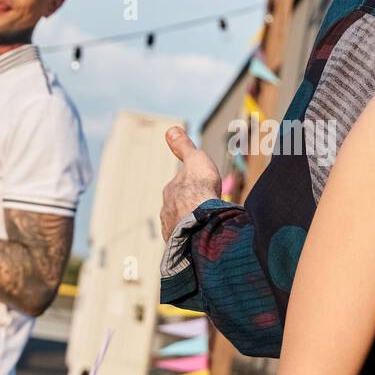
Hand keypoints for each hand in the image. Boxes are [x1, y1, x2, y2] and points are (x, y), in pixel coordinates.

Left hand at [160, 127, 222, 241]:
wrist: (201, 218)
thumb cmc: (200, 188)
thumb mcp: (195, 159)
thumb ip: (183, 146)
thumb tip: (171, 129)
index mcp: (171, 191)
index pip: (180, 187)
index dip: (192, 187)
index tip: (203, 190)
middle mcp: (167, 209)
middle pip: (179, 207)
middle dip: (189, 208)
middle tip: (206, 210)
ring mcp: (172, 228)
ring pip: (182, 225)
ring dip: (191, 225)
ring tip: (206, 227)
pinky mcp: (179, 245)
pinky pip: (186, 241)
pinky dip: (192, 240)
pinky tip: (203, 241)